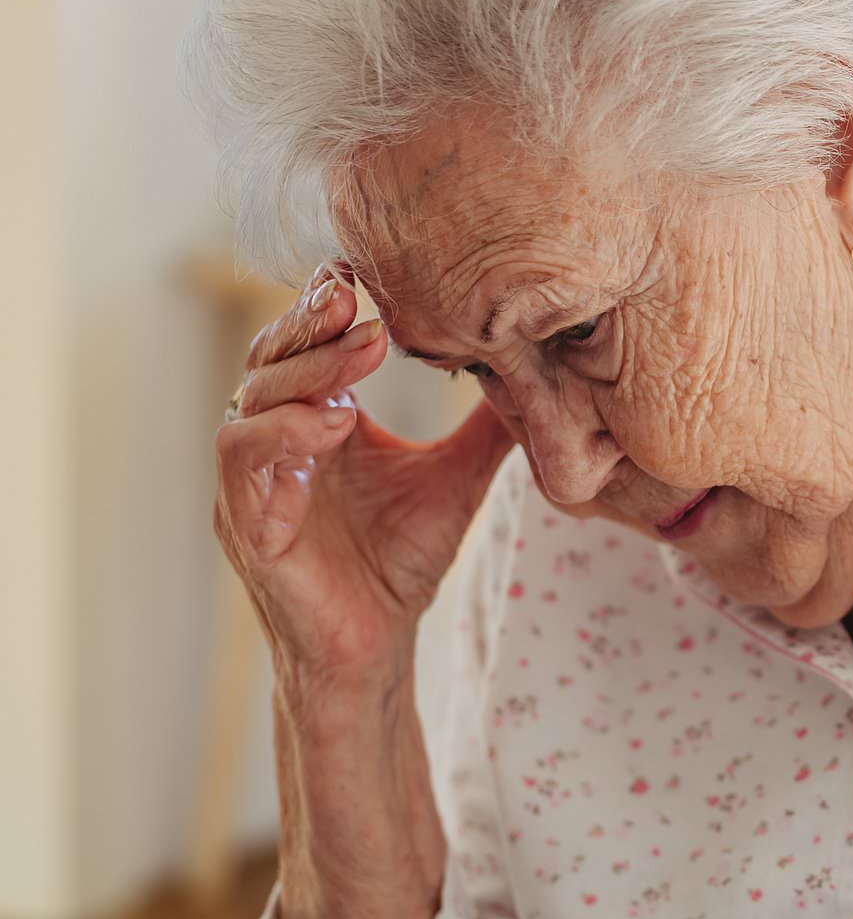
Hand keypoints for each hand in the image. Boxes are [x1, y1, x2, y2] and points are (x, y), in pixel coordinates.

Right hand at [213, 262, 516, 686]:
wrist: (378, 645)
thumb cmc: (403, 561)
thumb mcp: (457, 475)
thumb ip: (490, 424)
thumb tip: (544, 367)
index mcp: (316, 419)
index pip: (306, 343)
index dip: (327, 305)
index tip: (367, 273)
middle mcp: (273, 441)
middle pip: (271, 357)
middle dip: (313, 323)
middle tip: (363, 299)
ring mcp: (252, 481)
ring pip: (250, 401)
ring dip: (304, 372)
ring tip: (361, 354)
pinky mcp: (246, 524)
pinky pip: (242, 461)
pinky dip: (282, 435)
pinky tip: (331, 423)